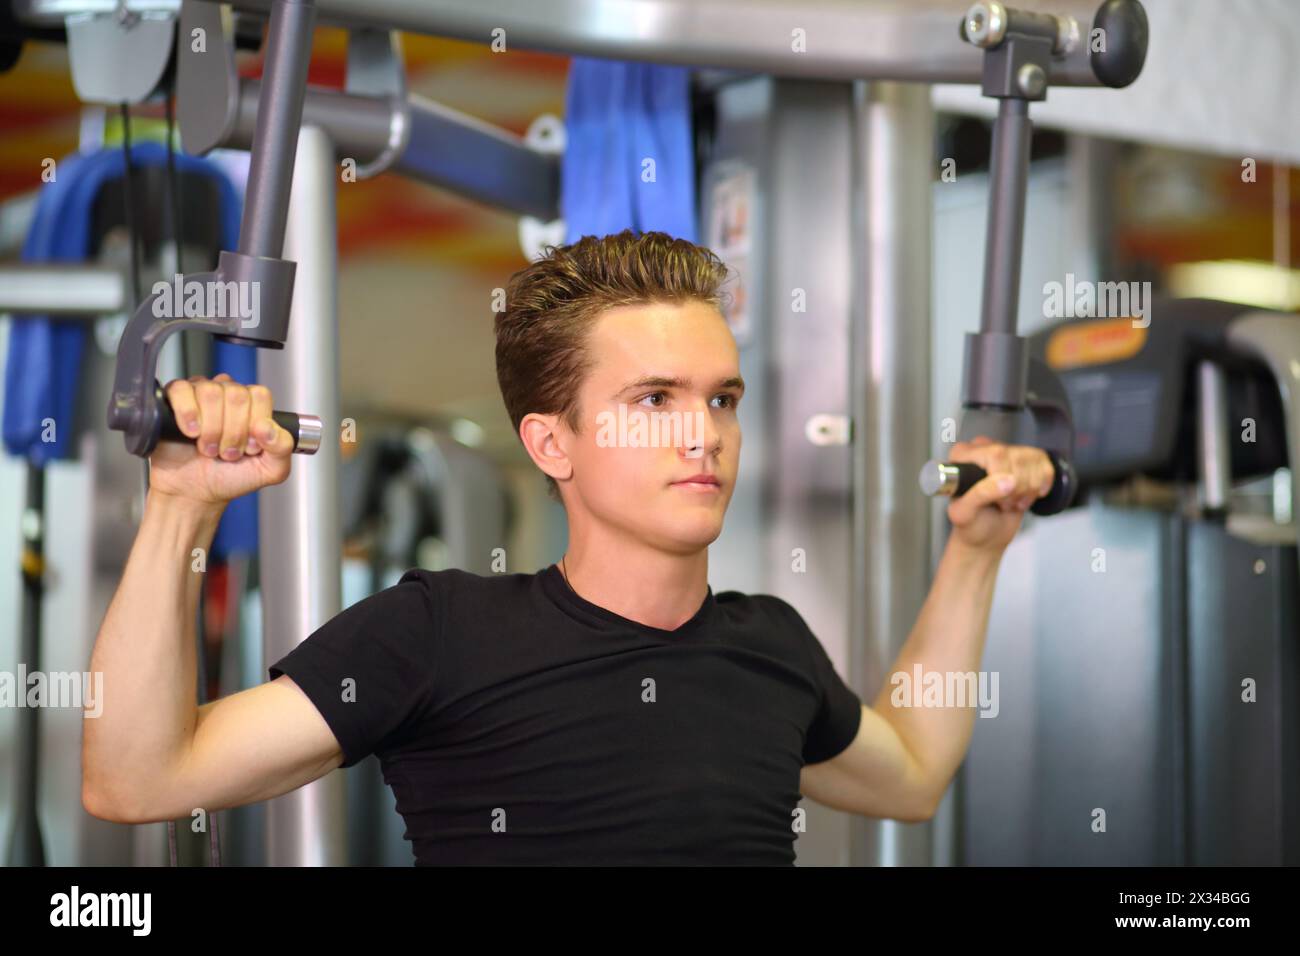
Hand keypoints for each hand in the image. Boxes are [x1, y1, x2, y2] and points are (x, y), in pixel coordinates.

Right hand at [147, 373, 294, 504]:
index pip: (260, 395)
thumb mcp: (270, 470)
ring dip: (210, 429)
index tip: (249, 447)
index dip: (254, 424)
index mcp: (253, 406)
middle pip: (237, 394)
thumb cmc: (231, 477)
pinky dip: (187, 413)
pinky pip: (181, 389)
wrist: (194, 493)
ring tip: (208, 448)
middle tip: (226, 452)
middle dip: (233, 432)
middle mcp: (227, 394)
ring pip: (210, 392)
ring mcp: (200, 394)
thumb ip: (283, 448)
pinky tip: (190, 432)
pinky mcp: (173, 399)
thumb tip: (268, 427)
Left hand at [945, 436, 1053, 553]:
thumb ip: (980, 494)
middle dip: (1016, 488)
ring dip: (1027, 490)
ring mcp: (1007, 452)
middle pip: (1017, 458)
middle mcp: (984, 448)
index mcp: (962, 455)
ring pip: (1034, 461)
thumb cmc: (970, 524)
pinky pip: (1045, 467)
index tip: (996, 498)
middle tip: (1001, 503)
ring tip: (1010, 501)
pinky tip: (1023, 496)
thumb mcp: (965, 514)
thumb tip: (1007, 480)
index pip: (995, 454)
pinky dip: (1040, 487)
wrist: (986, 534)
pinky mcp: (1026, 461)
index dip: (1002, 478)